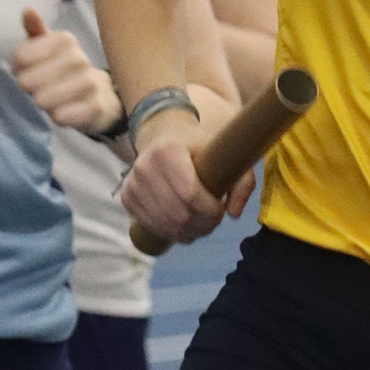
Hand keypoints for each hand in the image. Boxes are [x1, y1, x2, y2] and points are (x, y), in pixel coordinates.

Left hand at [12, 8, 119, 134]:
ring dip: (40, 101)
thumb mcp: (49, 46)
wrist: (99, 95)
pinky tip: (61, 111)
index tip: (19, 68)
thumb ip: (36, 30)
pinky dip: (57, 116)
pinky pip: (62, 116)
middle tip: (31, 87)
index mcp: (66, 40)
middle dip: (26, 85)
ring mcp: (89, 83)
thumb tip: (28, 9)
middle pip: (30, 79)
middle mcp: (79, 59)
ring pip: (45, 99)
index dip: (16, 65)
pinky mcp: (95, 107)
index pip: (22, 55)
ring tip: (45, 100)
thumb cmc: (64, 68)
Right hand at [118, 110, 252, 244]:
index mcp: (168, 150)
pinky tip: (184, 224)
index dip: (210, 210)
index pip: (190, 194)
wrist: (165, 136)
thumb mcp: (226, 154)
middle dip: (201, 224)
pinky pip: (152, 226)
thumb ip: (242, 182)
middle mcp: (145, 166)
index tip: (220, 209)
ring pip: (166, 225)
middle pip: (178, 213)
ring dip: (188, 232)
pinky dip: (172, 232)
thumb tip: (233, 214)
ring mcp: (133, 183)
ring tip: (201, 223)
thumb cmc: (199, 147)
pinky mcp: (127, 198)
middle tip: (213, 220)